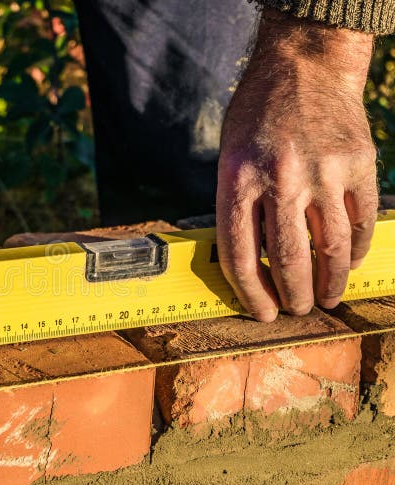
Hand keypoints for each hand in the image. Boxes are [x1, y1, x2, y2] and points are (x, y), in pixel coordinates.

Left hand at [217, 8, 378, 321]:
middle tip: (298, 310)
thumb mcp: (228, 159)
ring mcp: (323, 172)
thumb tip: (250, 264)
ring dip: (331, 282)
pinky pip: (360, 221)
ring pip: (331, 248)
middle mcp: (280, 179)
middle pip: (288, 259)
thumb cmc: (256, 116)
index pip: (240, 255)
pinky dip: (356, 249)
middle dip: (294, 295)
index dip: (251, 294)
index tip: (262, 314)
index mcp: (237, 180)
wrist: (303, 65)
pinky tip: (349, 263)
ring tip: (327, 298)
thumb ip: (238, 207)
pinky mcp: (359, 164)